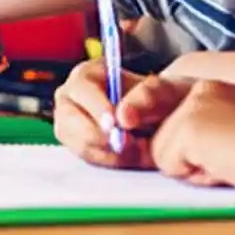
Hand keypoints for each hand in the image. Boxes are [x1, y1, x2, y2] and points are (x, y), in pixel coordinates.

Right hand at [52, 60, 191, 168]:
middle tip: (131, 145)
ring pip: (78, 143)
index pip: (81, 89)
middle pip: (69, 120)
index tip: (115, 125)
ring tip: (137, 147)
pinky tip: (130, 154)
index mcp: (86, 75)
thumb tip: (122, 118)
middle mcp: (71, 97)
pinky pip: (87, 157)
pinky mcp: (76, 144)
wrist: (165, 119)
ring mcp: (69, 122)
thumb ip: (147, 98)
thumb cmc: (164, 100)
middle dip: (100, 137)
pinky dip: (109, 159)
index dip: (97, 108)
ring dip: (108, 151)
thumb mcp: (165, 93)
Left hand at [151, 80, 234, 191]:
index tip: (123, 119)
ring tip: (228, 161)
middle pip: (160, 134)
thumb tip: (160, 150)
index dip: (142, 109)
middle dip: (182, 157)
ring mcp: (192, 107)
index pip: (162, 96)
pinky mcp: (190, 126)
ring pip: (161, 151)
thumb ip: (198, 130)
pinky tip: (224, 165)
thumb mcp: (230, 129)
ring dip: (190, 168)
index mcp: (208, 88)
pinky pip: (169, 163)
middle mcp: (197, 90)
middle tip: (224, 158)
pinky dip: (194, 174)